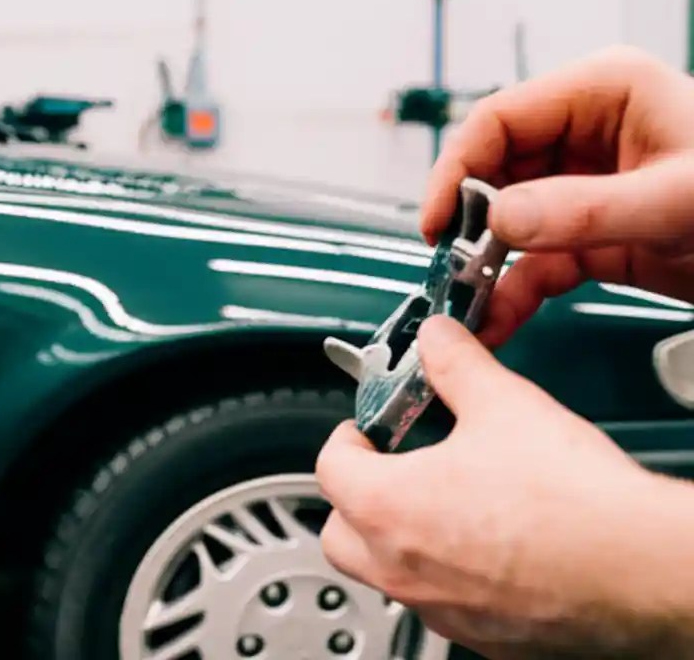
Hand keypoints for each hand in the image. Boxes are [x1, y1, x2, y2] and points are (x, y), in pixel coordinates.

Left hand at [315, 315, 693, 658]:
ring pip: (386, 573)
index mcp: (385, 507)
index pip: (330, 466)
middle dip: (357, 496)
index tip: (370, 426)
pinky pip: (439, 604)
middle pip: (340, 532)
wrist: (638, 570)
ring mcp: (436, 609)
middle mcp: (397, 568)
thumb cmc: (572, 503)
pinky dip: (446, 577)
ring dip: (397, 539)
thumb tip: (437, 340)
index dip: (348, 436)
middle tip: (393, 467)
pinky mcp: (480, 636)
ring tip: (444, 505)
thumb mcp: (504, 404)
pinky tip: (489, 549)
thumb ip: (456, 364)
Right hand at [421, 46, 693, 346]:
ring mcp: (590, 188)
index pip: (499, 119)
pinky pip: (538, 262)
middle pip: (496, 174)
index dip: (457, 169)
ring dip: (486, 268)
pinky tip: (498, 318)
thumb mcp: (675, 201)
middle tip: (449, 268)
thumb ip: (583, 210)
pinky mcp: (597, 234)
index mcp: (603, 93)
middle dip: (468, 226)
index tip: (437, 220)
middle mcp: (589, 135)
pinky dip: (515, 293)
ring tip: (466, 304)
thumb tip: (500, 221)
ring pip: (511, 224)